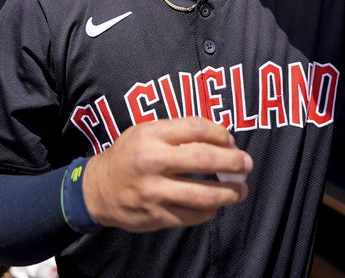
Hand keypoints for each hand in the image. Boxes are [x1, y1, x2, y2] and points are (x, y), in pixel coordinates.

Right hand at [82, 117, 251, 231]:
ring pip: (204, 194)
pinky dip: (210, 210)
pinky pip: (193, 215)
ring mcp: (154, 192)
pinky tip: (216, 204)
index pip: (197, 128)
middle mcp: (152, 162)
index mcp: (150, 135)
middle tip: (246, 164)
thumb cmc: (128, 156)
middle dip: (233, 162)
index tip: (230, 140)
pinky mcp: (156, 216)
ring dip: (230, 192)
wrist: (97, 190)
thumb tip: (222, 139)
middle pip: (205, 160)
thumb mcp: (145, 133)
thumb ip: (177, 133)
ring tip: (241, 190)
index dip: (220, 133)